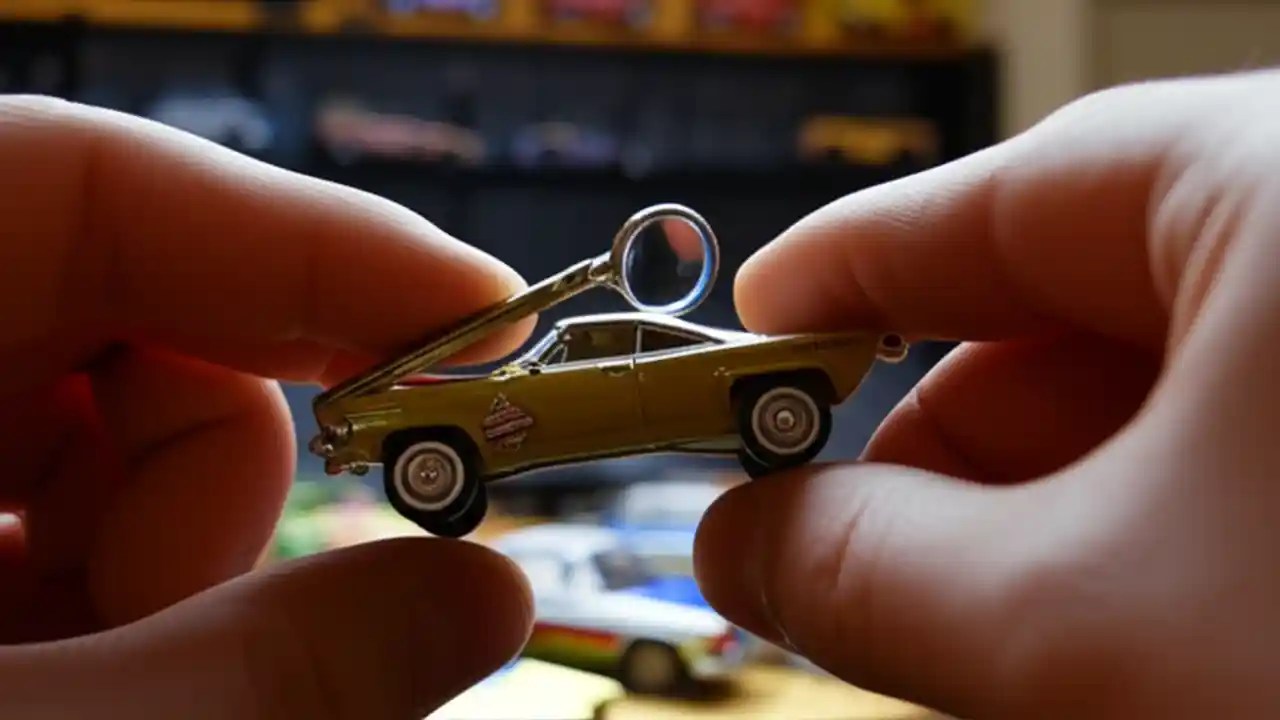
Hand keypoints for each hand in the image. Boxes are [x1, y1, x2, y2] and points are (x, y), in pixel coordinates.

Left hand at [0, 96, 533, 718]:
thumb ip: (262, 675)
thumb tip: (487, 601)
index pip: (86, 184)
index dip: (307, 237)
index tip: (488, 315)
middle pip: (123, 324)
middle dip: (246, 462)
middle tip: (353, 572)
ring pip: (112, 447)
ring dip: (183, 572)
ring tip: (152, 700)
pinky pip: (69, 537)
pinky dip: (134, 613)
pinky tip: (118, 693)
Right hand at [696, 69, 1279, 717]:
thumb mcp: (1078, 627)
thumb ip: (869, 569)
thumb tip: (747, 542)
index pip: (1007, 193)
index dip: (852, 270)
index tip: (764, 327)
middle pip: (1087, 296)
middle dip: (956, 434)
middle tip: (863, 538)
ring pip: (1178, 378)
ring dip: (1064, 495)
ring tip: (1019, 613)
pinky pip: (1260, 429)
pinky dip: (1173, 515)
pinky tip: (1143, 605)